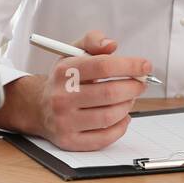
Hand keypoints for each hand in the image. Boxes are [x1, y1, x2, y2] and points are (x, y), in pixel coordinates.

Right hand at [0, 31, 149, 150]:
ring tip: (129, 98)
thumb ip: (93, 41)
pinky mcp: (69, 141)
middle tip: (141, 83)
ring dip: (128, 105)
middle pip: (110, 93)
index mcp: (64, 72)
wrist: (38, 107)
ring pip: (110, 115)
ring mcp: (64, 122)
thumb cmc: (64, 79)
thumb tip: (111, 44)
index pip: (103, 66)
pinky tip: (122, 115)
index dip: (130, 65)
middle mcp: (61, 98)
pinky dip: (121, 126)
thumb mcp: (73, 53)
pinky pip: (104, 137)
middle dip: (134, 87)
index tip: (145, 66)